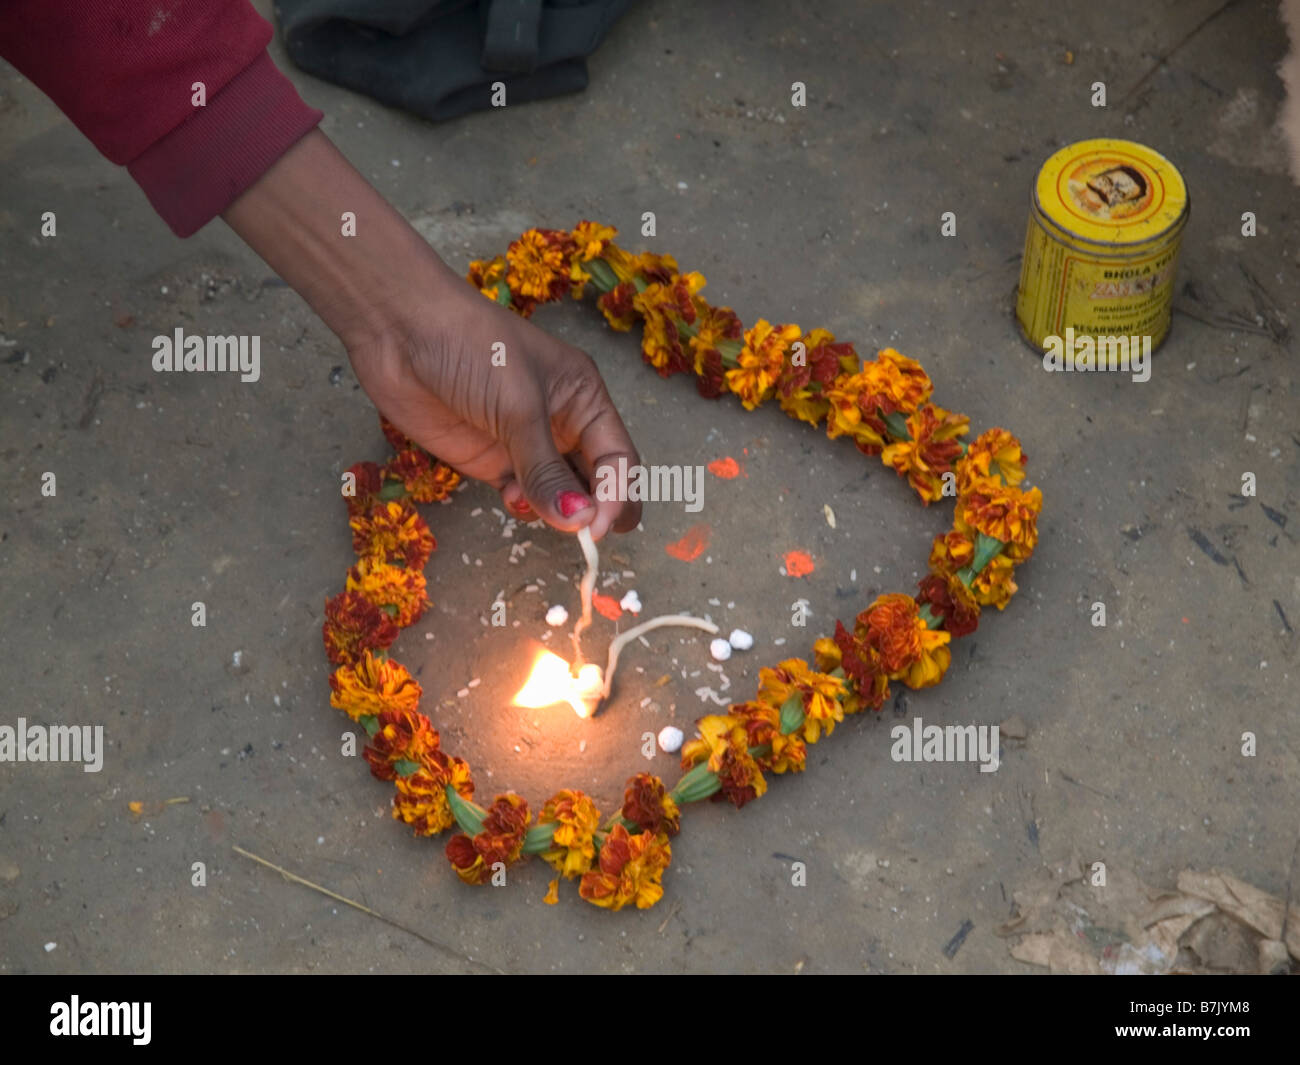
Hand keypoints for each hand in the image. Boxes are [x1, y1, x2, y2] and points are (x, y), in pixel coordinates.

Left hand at [222, 130, 639, 538]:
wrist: (399, 331)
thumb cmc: (472, 349)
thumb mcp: (519, 407)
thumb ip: (547, 469)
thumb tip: (578, 521)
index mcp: (586, 399)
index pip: (618, 458)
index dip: (618, 495)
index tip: (600, 528)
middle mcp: (564, 424)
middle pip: (596, 481)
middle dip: (593, 510)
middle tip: (582, 536)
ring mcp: (526, 445)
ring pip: (559, 494)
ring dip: (557, 512)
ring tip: (540, 511)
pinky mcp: (492, 461)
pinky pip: (523, 496)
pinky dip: (524, 507)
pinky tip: (511, 500)